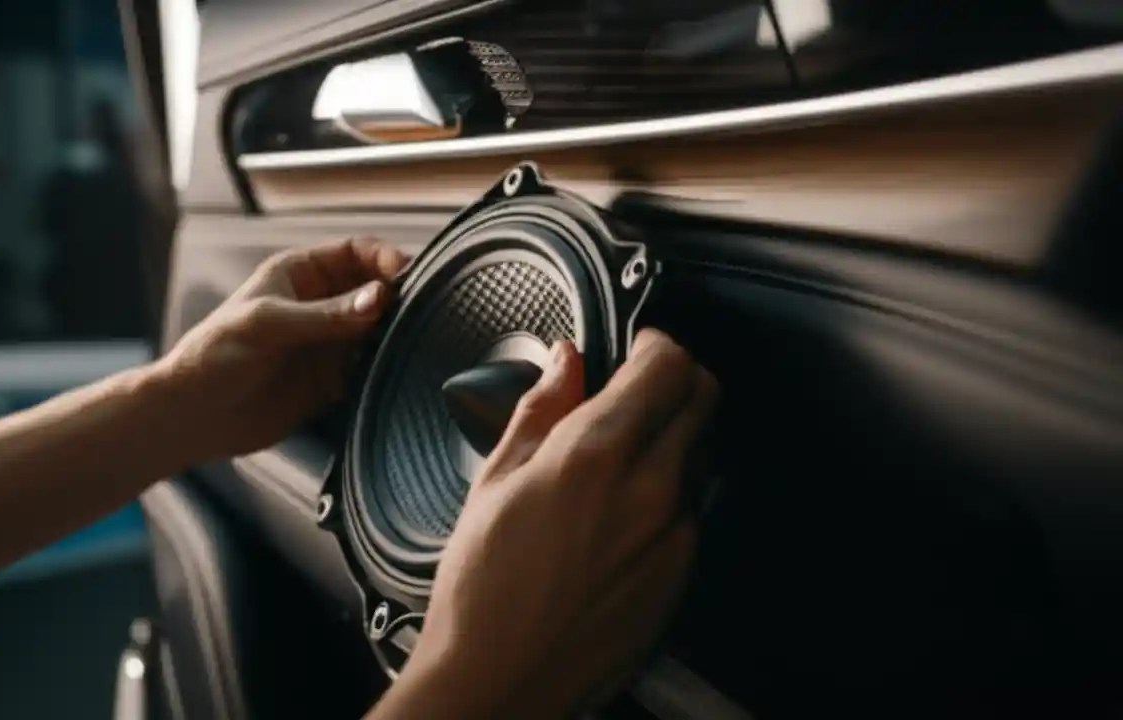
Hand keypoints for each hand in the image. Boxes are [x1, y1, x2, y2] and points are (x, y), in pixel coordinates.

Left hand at [150, 238, 407, 464]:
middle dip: (399, 298)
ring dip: (396, 335)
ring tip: (409, 344)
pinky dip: (386, 369)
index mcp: (300, 273)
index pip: (357, 252)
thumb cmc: (215, 356)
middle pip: (376, 290)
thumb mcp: (269, 324)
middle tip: (419, 312)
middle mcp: (320, 304)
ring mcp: (329, 343)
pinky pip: (372, 368)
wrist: (195, 416)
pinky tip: (394, 373)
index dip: (385, 258)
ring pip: (379, 330)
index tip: (407, 275)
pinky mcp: (333, 381)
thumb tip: (380, 299)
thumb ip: (326, 314)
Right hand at [373, 329, 718, 718]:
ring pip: (704, 450)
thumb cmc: (483, 592)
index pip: (666, 363)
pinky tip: (624, 509)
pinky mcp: (684, 572)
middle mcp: (650, 488)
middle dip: (677, 378)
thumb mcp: (494, 481)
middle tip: (640, 386)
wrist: (501, 681)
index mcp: (596, 454)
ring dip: (677, 433)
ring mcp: (675, 533)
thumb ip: (540, 409)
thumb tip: (562, 363)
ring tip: (625, 453)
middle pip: (704, 396)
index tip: (636, 347)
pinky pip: (694, 507)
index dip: (653, 343)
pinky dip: (672, 489)